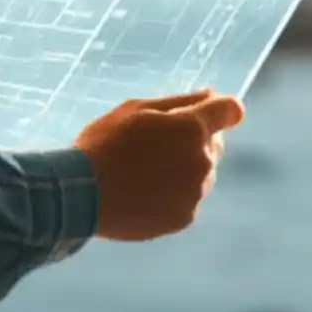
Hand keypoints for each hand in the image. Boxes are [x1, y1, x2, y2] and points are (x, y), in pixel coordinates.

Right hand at [74, 89, 244, 241]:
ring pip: (200, 174)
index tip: (207, 112)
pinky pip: (187, 199)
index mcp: (192, 128)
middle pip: (213, 144)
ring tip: (142, 173)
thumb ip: (179, 101)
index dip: (221, 109)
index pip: (231, 110)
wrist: (80, 195)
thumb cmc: (104, 144)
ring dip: (181, 169)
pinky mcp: (184, 217)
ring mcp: (195, 192)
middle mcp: (202, 161)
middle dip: (192, 141)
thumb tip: (209, 94)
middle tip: (152, 146)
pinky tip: (142, 192)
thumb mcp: (135, 109)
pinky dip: (171, 195)